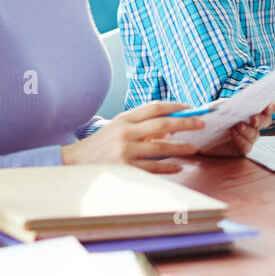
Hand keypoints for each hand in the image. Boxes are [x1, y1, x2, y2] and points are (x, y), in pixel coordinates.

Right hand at [61, 101, 207, 173]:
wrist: (73, 164)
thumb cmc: (100, 145)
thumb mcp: (117, 129)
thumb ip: (141, 126)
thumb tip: (171, 128)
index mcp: (124, 119)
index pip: (154, 107)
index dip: (175, 106)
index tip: (191, 108)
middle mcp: (125, 132)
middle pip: (162, 124)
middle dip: (185, 123)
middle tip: (202, 123)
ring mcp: (125, 151)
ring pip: (161, 147)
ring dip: (181, 147)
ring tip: (195, 148)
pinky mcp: (125, 169)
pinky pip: (153, 168)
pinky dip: (168, 167)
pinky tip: (178, 167)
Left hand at [196, 102, 274, 157]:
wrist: (197, 137)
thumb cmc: (208, 118)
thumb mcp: (212, 108)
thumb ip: (220, 105)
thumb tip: (226, 103)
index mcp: (251, 110)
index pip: (267, 107)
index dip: (271, 105)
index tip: (268, 106)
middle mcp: (252, 123)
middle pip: (266, 121)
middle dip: (261, 119)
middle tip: (253, 118)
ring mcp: (248, 136)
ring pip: (256, 134)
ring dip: (248, 129)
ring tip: (238, 125)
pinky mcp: (242, 149)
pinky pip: (247, 145)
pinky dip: (241, 139)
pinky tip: (234, 134)